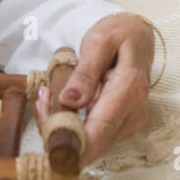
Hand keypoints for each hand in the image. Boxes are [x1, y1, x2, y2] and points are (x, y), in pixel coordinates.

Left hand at [33, 13, 153, 165]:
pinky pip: (94, 135)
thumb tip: (70, 101)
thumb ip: (85, 72)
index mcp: (129, 88)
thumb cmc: (119, 34)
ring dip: (64, 127)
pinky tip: (59, 104)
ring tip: (48, 96)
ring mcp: (130, 121)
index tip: (48, 139)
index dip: (75, 145)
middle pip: (94, 142)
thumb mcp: (99, 41)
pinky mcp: (123, 125)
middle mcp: (134, 111)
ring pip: (92, 143)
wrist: (138, 36)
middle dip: (61, 132)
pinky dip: (73, 125)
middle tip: (41, 101)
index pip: (101, 130)